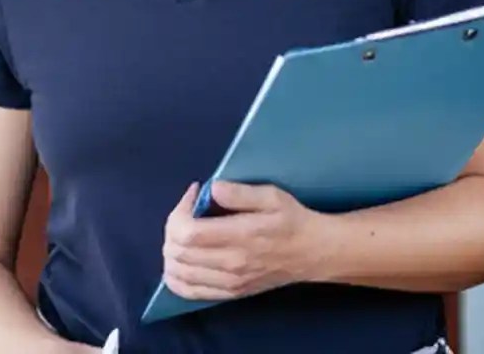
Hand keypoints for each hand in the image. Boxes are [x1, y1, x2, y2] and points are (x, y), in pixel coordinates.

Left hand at [161, 181, 330, 300]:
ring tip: (181, 232)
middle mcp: (231, 265)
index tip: (194, 193)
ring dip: (170, 251)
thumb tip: (212, 189)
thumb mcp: (272, 196)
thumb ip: (240, 192)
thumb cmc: (292, 220)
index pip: (189, 232)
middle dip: (172, 226)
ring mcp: (229, 283)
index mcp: (241, 238)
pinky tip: (178, 260)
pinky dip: (175, 277)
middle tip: (185, 210)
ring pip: (179, 273)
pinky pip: (189, 291)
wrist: (313, 253)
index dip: (180, 211)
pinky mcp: (230, 293)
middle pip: (178, 252)